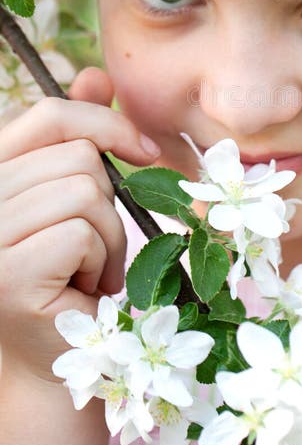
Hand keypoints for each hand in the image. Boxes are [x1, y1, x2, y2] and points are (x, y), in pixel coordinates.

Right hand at [0, 67, 160, 380]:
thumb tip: (94, 74)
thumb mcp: (73, 201)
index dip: (104, 123)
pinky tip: (85, 292)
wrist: (52, 371)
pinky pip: (84, 231)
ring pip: (86, 192)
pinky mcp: (6, 274)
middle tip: (92, 250)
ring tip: (89, 272)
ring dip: (109, 237)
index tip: (145, 152)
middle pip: (76, 156)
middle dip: (108, 204)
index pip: (47, 115)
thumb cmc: (68, 280)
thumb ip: (76, 139)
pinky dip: (102, 261)